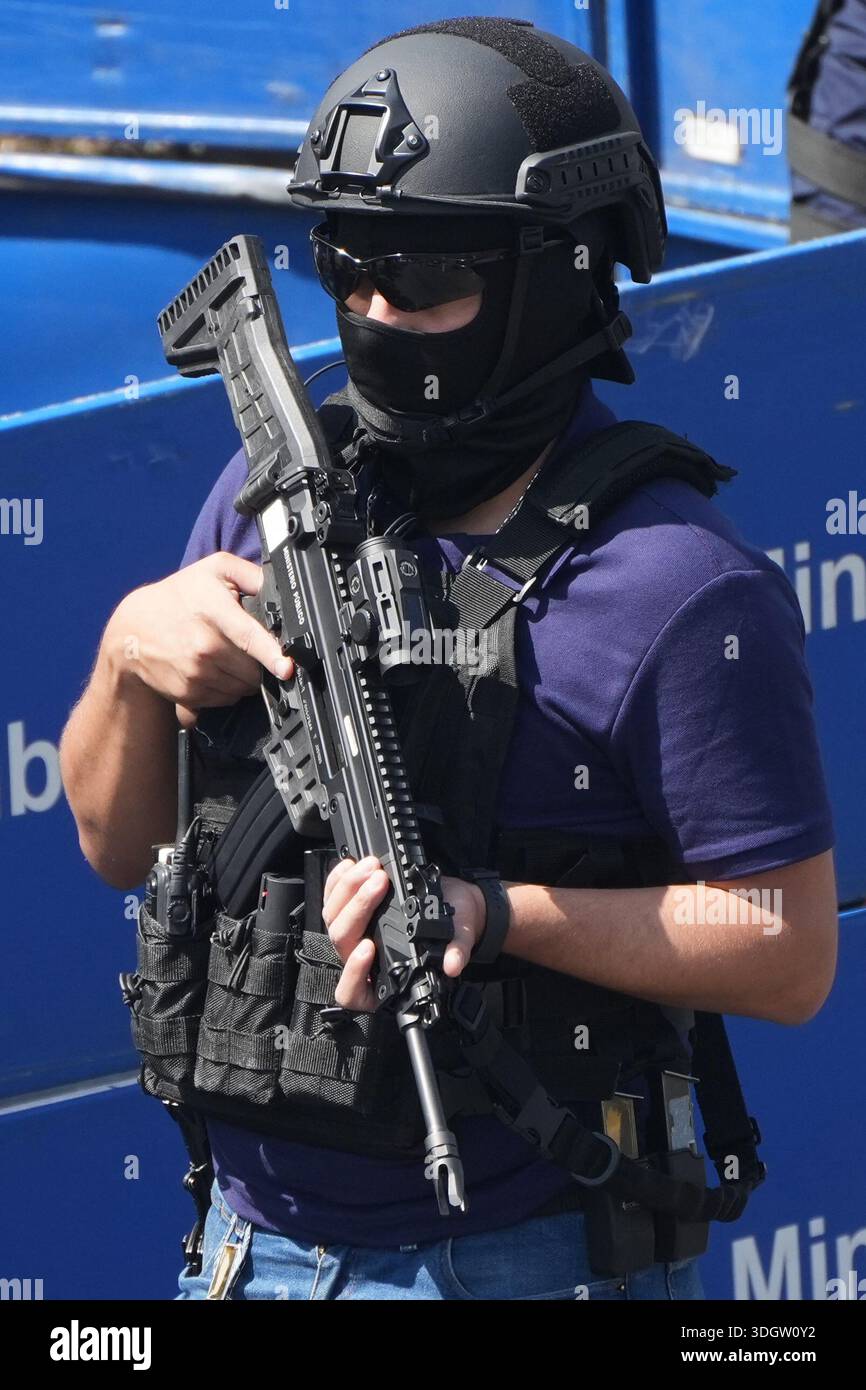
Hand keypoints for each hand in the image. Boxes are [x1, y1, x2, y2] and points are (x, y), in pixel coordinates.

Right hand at [106, 552, 294, 726]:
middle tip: (248, 648)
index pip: (248, 635)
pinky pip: (227, 698)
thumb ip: (252, 574)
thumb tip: (282, 586)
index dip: (271, 654)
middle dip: (261, 663)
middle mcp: (203, 645)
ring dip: (246, 677)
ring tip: (229, 656)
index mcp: (212, 609)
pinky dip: (229, 688)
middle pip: (253, 668)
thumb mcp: (214, 569)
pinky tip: (215, 669)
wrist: (133, 630)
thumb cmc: (180, 596)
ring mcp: (194, 672)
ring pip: (243, 687)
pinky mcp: (188, 693)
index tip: (286, 667)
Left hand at [321, 855, 486, 1011]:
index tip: (369, 947)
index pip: (354, 991)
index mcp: (385, 979)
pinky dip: (339, 880)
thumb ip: (456, 950)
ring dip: (349, 888)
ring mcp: (355, 933)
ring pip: (333, 916)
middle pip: (342, 940)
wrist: (453, 900)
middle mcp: (364, 959)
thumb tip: (453, 964)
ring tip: (373, 867)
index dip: (354, 973)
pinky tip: (352, 865)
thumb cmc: (453, 924)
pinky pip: (331, 898)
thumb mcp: (460, 935)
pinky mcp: (349, 910)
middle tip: (381, 882)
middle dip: (358, 907)